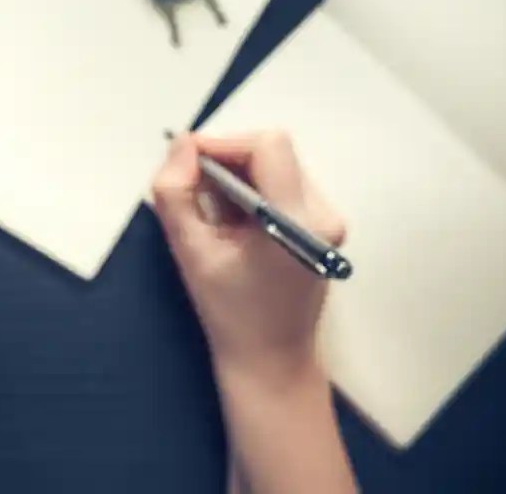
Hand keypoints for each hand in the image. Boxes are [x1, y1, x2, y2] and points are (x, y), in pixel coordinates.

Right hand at [152, 132, 346, 383]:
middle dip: (226, 161)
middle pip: (272, 152)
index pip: (268, 147)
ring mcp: (327, 219)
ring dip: (237, 176)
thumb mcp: (191, 254)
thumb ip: (177, 194)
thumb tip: (181, 144)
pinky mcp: (321, 225)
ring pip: (276, 166)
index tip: (187, 164)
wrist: (271, 362)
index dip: (222, 144)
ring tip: (211, 212)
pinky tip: (232, 223)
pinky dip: (250, 191)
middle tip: (192, 189)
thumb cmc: (230, 314)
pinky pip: (281, 185)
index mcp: (298, 222)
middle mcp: (324, 213)